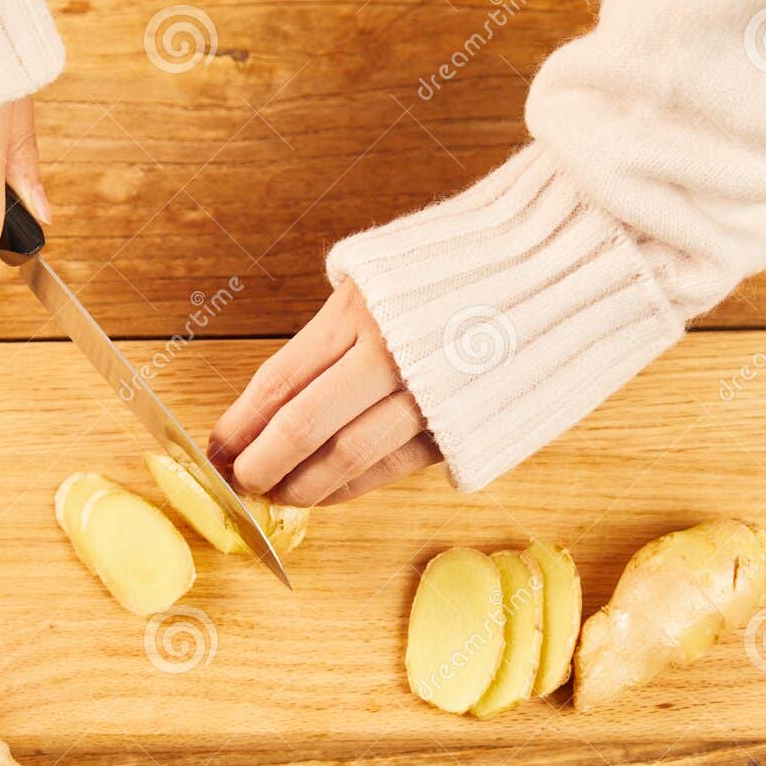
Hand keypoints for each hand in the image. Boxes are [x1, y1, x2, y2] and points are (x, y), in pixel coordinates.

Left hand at [208, 280, 442, 506]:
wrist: (550, 272)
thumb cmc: (455, 271)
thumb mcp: (379, 278)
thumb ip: (333, 333)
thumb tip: (276, 399)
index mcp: (358, 310)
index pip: (279, 381)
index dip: (239, 424)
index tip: (215, 450)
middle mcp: (388, 355)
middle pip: (302, 426)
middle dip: (260, 464)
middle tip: (239, 483)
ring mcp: (427, 395)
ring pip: (347, 457)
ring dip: (302, 485)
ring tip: (278, 494)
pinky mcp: (458, 426)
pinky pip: (391, 468)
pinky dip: (351, 487)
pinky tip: (326, 492)